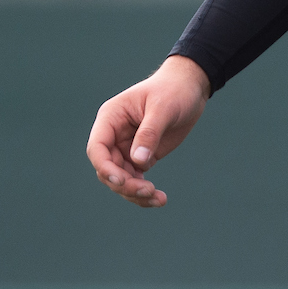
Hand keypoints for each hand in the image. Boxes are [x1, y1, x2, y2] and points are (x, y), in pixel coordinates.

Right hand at [86, 55, 210, 208]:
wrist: (190, 89)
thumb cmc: (173, 90)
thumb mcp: (163, 108)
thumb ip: (149, 133)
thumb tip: (138, 162)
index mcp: (111, 118)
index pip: (97, 148)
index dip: (105, 167)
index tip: (121, 180)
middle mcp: (114, 135)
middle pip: (108, 169)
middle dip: (125, 184)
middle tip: (148, 190)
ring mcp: (126, 148)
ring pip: (121, 179)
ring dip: (135, 193)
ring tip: (159, 199)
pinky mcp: (141, 157)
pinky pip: (136, 180)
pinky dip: (145, 192)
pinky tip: (160, 199)